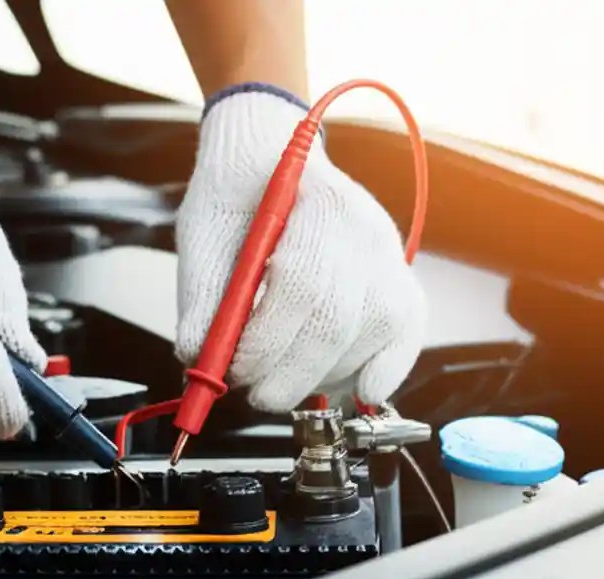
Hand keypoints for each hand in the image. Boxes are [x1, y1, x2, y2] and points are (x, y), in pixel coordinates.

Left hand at [175, 86, 425, 410]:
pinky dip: (386, 371)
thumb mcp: (202, 236)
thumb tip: (197, 359)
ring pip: (370, 337)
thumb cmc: (234, 200)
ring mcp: (388, 257)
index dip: (265, 342)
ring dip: (322, 377)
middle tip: (254, 393)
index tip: (232, 370)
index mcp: (316, 204)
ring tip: (281, 382)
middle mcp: (365, 230)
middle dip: (290, 374)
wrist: (266, 161)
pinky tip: (361, 391)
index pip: (300, 286)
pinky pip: (406, 335)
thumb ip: (201, 296)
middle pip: (337, 321)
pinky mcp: (399, 282)